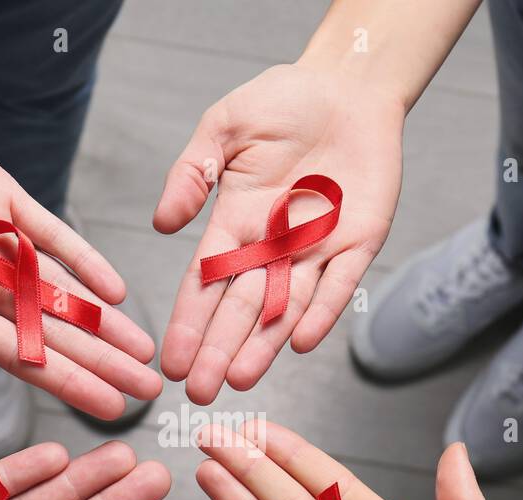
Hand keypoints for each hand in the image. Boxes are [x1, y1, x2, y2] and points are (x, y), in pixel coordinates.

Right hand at [0, 103, 162, 423]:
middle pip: (55, 333)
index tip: (114, 409)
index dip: (71, 383)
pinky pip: (54, 237)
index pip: (24, 357)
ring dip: (104, 321)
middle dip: (104, 362)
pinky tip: (118, 290)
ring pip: (63, 291)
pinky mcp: (3, 201)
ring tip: (146, 350)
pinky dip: (85, 261)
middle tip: (151, 390)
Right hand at [155, 64, 404, 403]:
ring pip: (286, 308)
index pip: (206, 283)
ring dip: (264, 346)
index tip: (173, 361)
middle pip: (241, 308)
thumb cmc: (284, 101)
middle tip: (200, 392)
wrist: (349, 85)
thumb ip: (192, 173)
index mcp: (236, 223)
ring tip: (240, 379)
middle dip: (219, 350)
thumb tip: (162, 224)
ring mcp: (317, 248)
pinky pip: (339, 285)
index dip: (189, 323)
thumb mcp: (224, 127)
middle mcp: (273, 246)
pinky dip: (322, 314)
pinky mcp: (359, 242)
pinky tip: (300, 343)